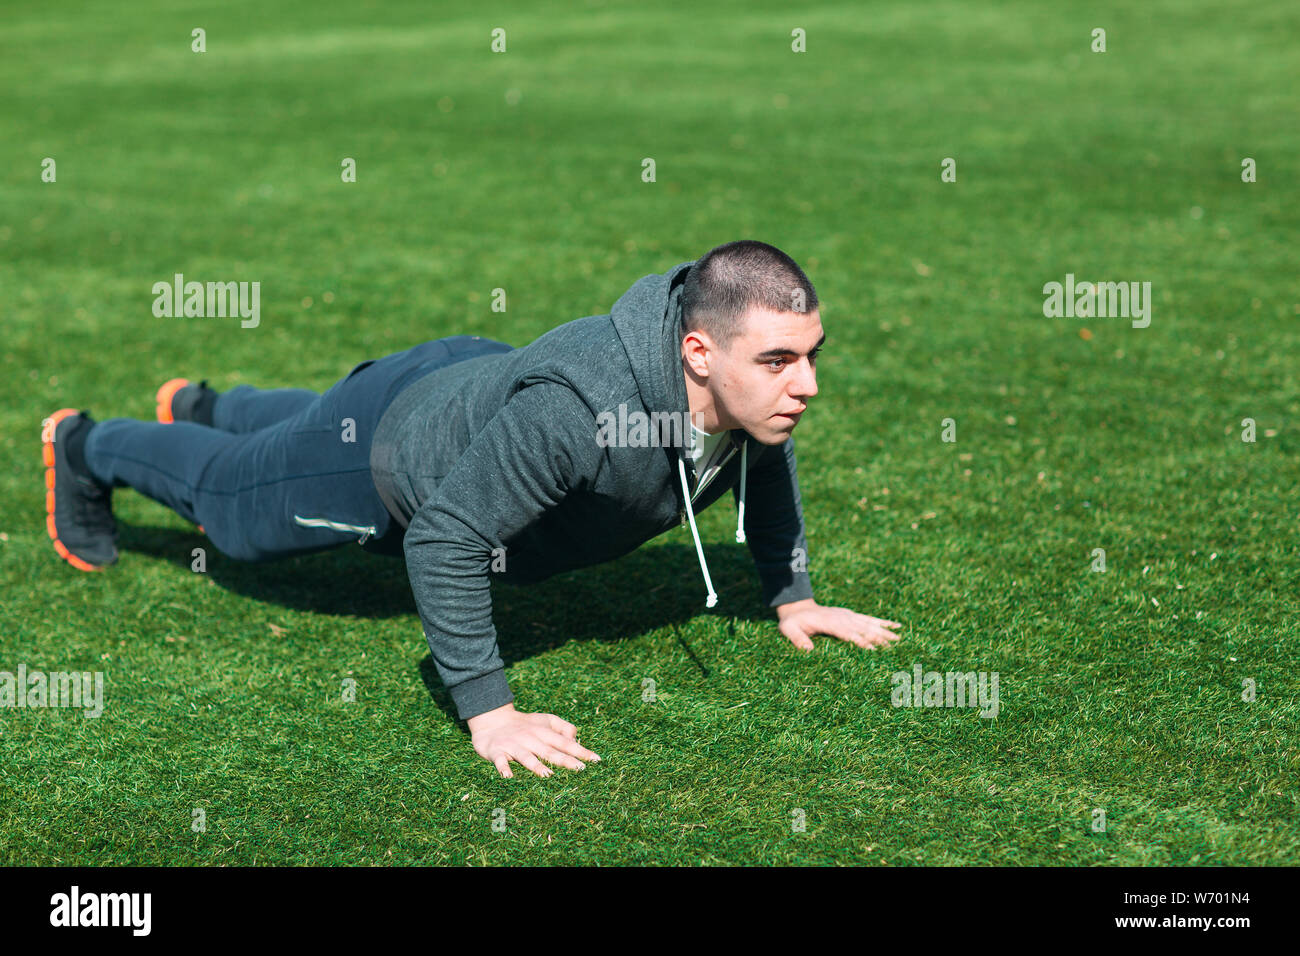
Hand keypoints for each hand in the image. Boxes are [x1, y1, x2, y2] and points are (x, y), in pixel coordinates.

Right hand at [467, 703, 600, 778]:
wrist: (491, 720)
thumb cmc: (525, 725)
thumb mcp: (546, 721)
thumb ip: (564, 728)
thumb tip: (577, 740)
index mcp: (544, 732)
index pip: (565, 743)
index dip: (581, 751)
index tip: (596, 760)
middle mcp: (531, 739)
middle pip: (550, 751)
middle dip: (565, 760)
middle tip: (580, 769)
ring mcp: (513, 746)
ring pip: (526, 757)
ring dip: (536, 765)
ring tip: (547, 774)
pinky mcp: (497, 752)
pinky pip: (500, 761)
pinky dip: (503, 768)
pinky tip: (508, 776)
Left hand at [775, 598, 901, 650]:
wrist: (797, 608)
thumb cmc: (792, 622)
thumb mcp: (788, 629)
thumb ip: (797, 639)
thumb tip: (808, 650)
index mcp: (828, 622)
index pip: (846, 632)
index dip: (858, 640)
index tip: (871, 649)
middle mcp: (841, 617)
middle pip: (862, 628)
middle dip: (877, 636)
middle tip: (892, 645)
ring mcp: (848, 615)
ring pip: (868, 623)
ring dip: (883, 630)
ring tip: (898, 638)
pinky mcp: (851, 615)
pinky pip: (869, 619)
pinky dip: (882, 622)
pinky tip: (896, 625)